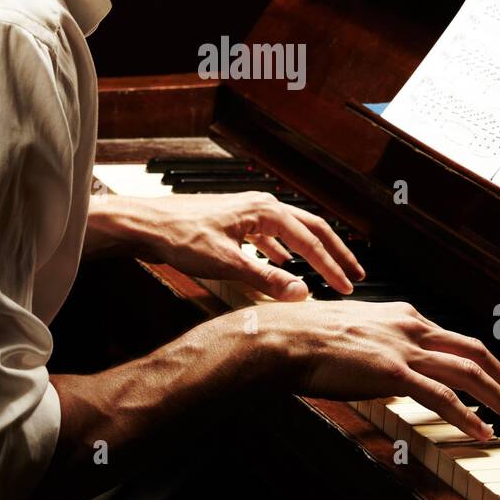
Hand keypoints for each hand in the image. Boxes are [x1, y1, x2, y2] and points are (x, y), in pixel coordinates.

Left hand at [85, 190, 364, 300]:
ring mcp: (247, 211)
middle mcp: (261, 205)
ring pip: (291, 231)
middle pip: (310, 228)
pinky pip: (270, 235)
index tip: (348, 287)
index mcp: (265, 211)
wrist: (145, 224)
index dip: (332, 266)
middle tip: (354, 274)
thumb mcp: (226, 264)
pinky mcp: (235, 221)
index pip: (310, 240)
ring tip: (326, 270)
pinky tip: (282, 263)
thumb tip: (302, 293)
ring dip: (310, 251)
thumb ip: (266, 281)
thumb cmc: (179, 237)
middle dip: (333, 253)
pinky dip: (283, 250)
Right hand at [254, 298, 499, 439]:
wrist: (284, 337)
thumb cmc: (307, 337)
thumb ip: (379, 346)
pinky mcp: (394, 373)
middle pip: (474, 351)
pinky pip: (443, 397)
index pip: (454, 338)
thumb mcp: (354, 332)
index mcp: (402, 316)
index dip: (482, 360)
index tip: (497, 377)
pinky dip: (468, 416)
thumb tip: (388, 368)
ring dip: (498, 396)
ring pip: (468, 372)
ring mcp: (404, 349)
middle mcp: (410, 327)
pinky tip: (482, 432)